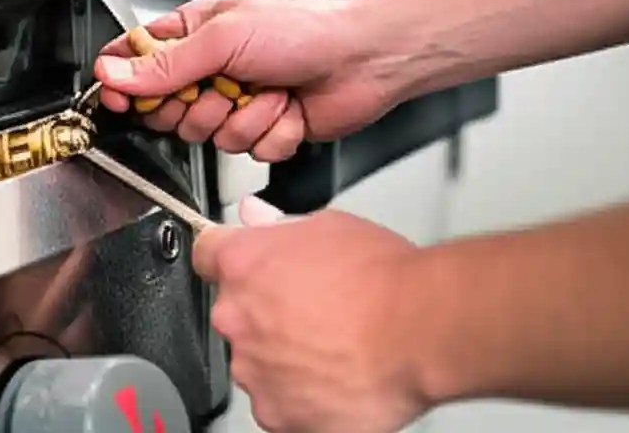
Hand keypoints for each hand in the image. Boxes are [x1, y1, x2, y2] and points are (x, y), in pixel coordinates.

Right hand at [94, 0, 398, 160]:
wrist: (363, 59)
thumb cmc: (304, 29)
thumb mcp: (223, 39)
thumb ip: (164, 64)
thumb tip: (113, 73)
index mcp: (195, 33)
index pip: (136, 60)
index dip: (123, 84)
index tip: (121, 99)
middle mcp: (212, 68)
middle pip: (165, 110)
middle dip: (194, 107)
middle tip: (218, 90)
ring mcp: (236, 101)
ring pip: (206, 136)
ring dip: (241, 118)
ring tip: (266, 92)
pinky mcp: (262, 129)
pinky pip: (245, 150)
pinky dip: (270, 132)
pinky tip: (287, 108)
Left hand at [194, 198, 427, 432]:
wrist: (421, 330)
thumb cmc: (385, 279)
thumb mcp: (329, 226)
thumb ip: (278, 226)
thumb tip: (255, 217)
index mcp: (241, 265)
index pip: (207, 255)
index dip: (229, 259)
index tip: (245, 267)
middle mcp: (237, 318)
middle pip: (235, 313)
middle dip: (264, 312)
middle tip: (312, 311)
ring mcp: (254, 370)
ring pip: (257, 361)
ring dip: (282, 357)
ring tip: (333, 347)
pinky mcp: (278, 413)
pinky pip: (279, 403)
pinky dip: (301, 396)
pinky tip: (335, 378)